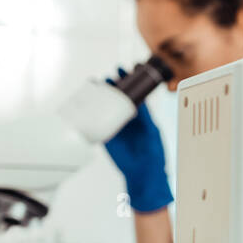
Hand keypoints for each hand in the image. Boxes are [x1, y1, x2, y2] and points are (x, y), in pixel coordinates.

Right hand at [104, 76, 172, 213]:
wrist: (143, 173)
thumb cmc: (154, 154)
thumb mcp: (152, 132)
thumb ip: (145, 118)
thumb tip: (139, 102)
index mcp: (142, 116)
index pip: (135, 94)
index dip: (132, 81)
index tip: (129, 69)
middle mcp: (129, 119)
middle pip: (120, 97)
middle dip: (116, 84)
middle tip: (113, 74)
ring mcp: (117, 126)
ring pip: (108, 106)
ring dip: (104, 94)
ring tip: (100, 82)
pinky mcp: (107, 135)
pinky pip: (98, 121)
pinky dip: (92, 111)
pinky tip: (88, 100)